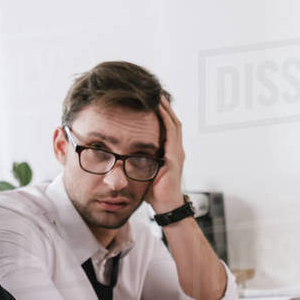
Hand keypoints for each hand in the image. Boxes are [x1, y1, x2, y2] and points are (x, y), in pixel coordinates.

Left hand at [146, 95, 186, 213]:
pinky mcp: (174, 157)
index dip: (162, 114)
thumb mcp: (145, 173)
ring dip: (165, 109)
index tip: (152, 101)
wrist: (167, 208)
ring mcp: (177, 153)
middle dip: (164, 107)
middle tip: (154, 92)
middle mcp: (177, 151)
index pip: (169, 128)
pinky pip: (171, 133)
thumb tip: (122, 156)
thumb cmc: (155, 194)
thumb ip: (139, 162)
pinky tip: (158, 109)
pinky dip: (165, 119)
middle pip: (173, 121)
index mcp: (171, 154)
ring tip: (156, 95)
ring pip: (174, 123)